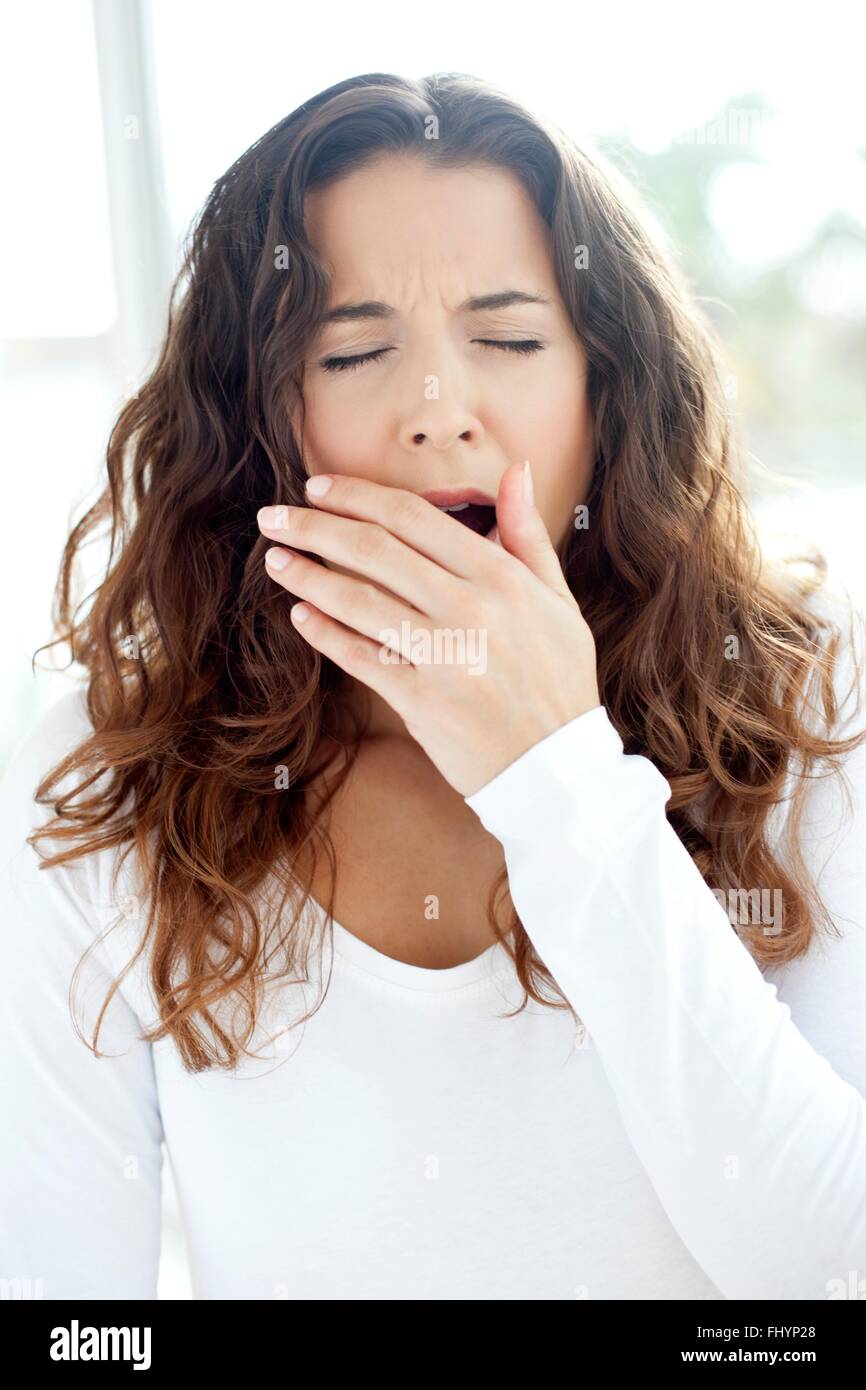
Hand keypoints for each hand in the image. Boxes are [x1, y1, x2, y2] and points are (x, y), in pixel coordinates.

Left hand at [256, 460, 600, 796]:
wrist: (554, 766)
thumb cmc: (556, 678)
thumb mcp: (556, 599)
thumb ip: (527, 532)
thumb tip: (516, 469)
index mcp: (501, 576)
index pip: (413, 518)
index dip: (357, 496)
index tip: (318, 487)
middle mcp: (470, 608)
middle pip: (375, 550)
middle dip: (314, 527)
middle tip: (272, 516)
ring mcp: (443, 655)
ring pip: (358, 601)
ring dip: (307, 576)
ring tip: (275, 559)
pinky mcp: (420, 699)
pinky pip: (359, 656)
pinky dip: (325, 633)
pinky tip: (299, 614)